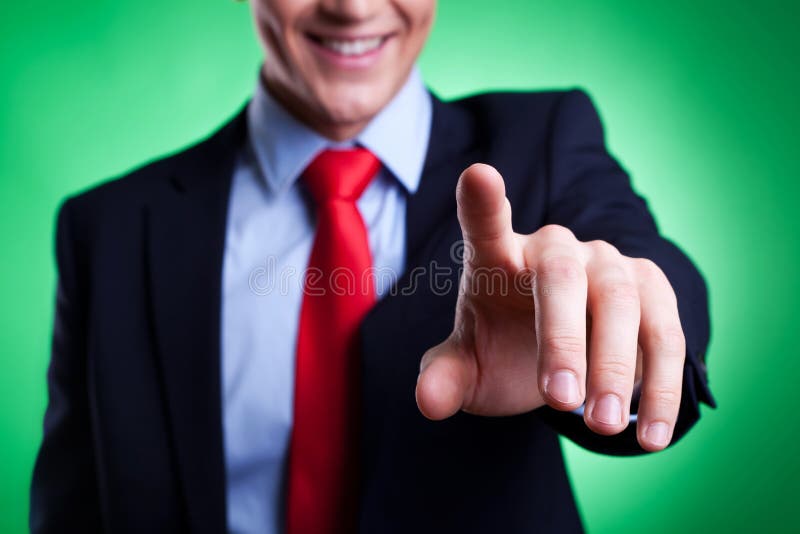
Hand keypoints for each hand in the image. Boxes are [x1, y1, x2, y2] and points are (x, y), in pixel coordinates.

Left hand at [415, 164, 685, 450]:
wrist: (559, 356)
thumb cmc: (502, 349)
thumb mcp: (468, 368)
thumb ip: (445, 378)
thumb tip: (428, 401)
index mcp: (498, 258)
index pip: (486, 225)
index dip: (482, 204)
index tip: (478, 177)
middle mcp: (555, 251)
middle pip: (562, 276)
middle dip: (563, 339)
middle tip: (560, 401)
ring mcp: (607, 266)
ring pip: (623, 302)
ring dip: (617, 367)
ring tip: (602, 428)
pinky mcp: (651, 291)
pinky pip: (666, 334)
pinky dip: (661, 386)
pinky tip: (652, 436)